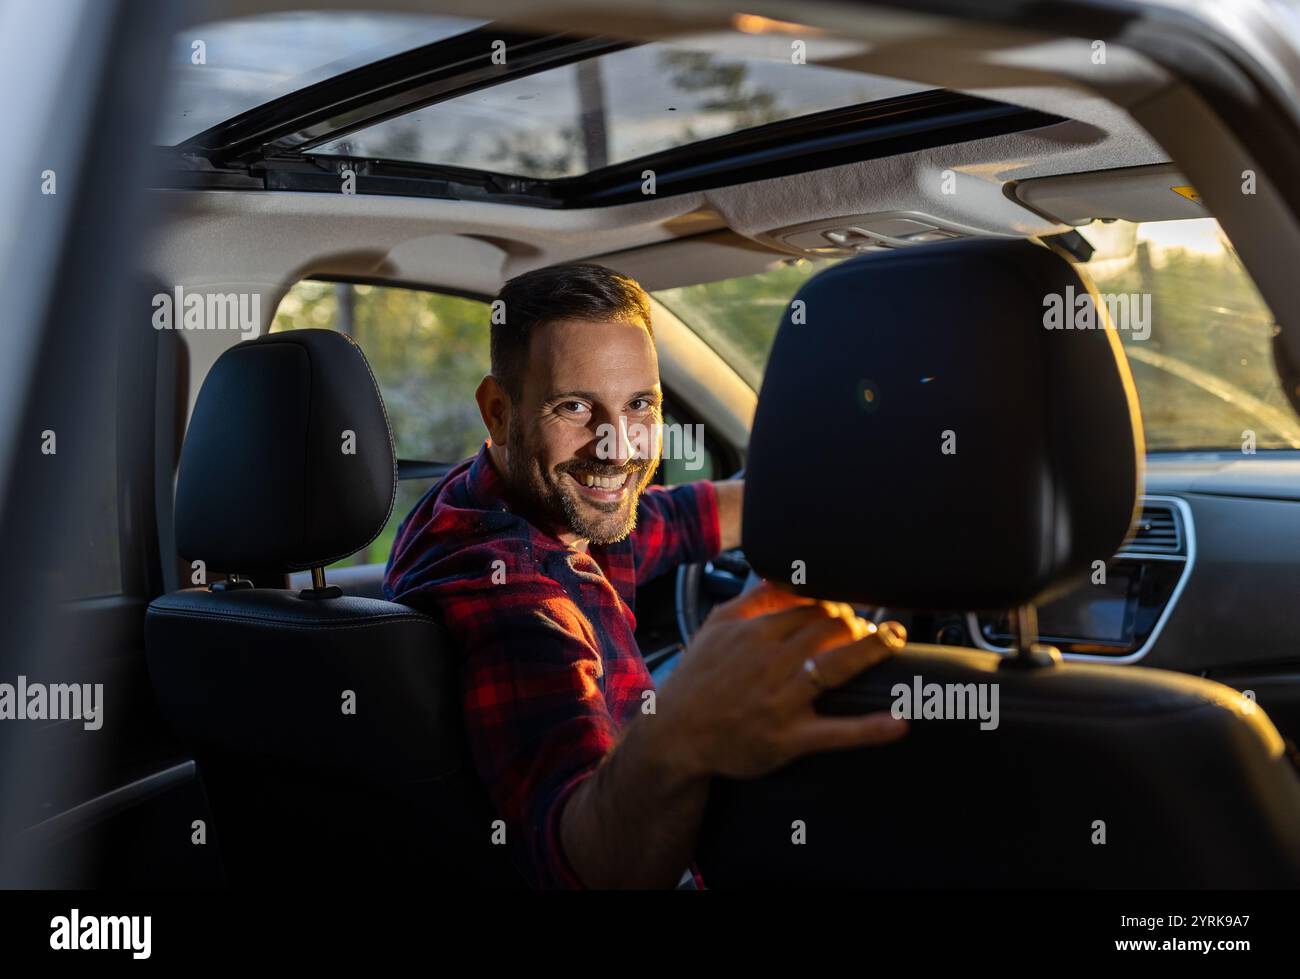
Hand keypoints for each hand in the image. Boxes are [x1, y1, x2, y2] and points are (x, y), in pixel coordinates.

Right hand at [654, 581, 907, 780]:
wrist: (674, 734)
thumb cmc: (697, 679)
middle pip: (829, 630)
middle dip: (858, 624)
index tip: (849, 612)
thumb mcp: (716, 627)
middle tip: (875, 630)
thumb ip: (753, 598)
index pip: (810, 607)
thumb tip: (785, 575)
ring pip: (836, 666)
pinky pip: (835, 732)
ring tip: (896, 640)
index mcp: (754, 633)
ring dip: (873, 650)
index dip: (837, 606)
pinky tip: (899, 722)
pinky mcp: (788, 739)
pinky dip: (869, 729)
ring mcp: (781, 701)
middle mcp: (770, 663)